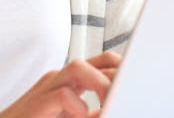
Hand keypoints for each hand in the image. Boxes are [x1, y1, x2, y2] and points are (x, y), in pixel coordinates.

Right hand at [0, 51, 121, 117]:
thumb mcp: (72, 117)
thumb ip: (92, 112)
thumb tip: (118, 108)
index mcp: (72, 81)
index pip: (105, 62)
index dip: (124, 70)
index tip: (136, 85)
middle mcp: (60, 78)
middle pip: (98, 60)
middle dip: (119, 76)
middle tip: (129, 94)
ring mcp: (47, 88)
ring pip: (78, 67)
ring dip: (101, 85)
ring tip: (110, 103)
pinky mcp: (37, 104)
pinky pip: (63, 95)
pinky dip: (78, 107)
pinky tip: (81, 117)